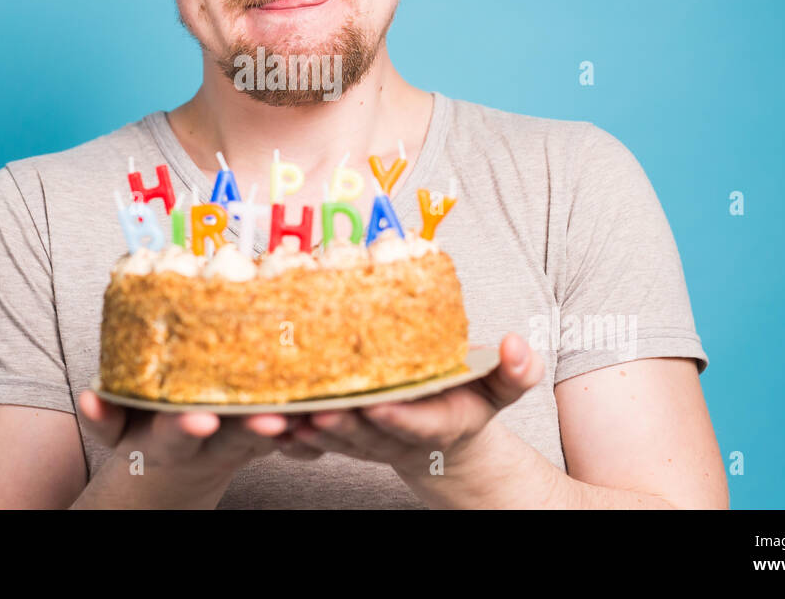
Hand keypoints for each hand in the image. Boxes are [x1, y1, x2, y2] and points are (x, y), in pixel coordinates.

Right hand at [79, 389, 303, 485]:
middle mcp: (209, 445)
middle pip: (231, 441)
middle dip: (248, 430)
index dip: (185, 428)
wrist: (177, 469)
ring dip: (287, 427)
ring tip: (306, 415)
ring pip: (267, 438)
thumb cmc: (146, 432)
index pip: (175, 436)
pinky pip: (291, 435)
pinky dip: (308, 426)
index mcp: (170, 442)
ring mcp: (240, 444)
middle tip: (268, 422)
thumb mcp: (118, 431)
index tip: (198, 420)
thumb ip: (103, 416)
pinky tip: (326, 409)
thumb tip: (87, 396)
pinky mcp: (266, 437)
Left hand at [277, 333, 543, 473]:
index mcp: (439, 423)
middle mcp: (398, 436)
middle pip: (367, 435)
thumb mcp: (500, 386)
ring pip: (335, 438)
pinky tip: (267, 417)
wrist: (447, 433)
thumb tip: (518, 345)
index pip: (418, 424)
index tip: (379, 406)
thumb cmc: (471, 398)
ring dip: (308, 430)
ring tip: (283, 415)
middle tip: (318, 411)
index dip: (398, 418)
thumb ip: (515, 371)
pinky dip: (291, 431)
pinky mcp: (345, 435)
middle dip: (342, 425)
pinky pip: (314, 437)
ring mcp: (369, 439)